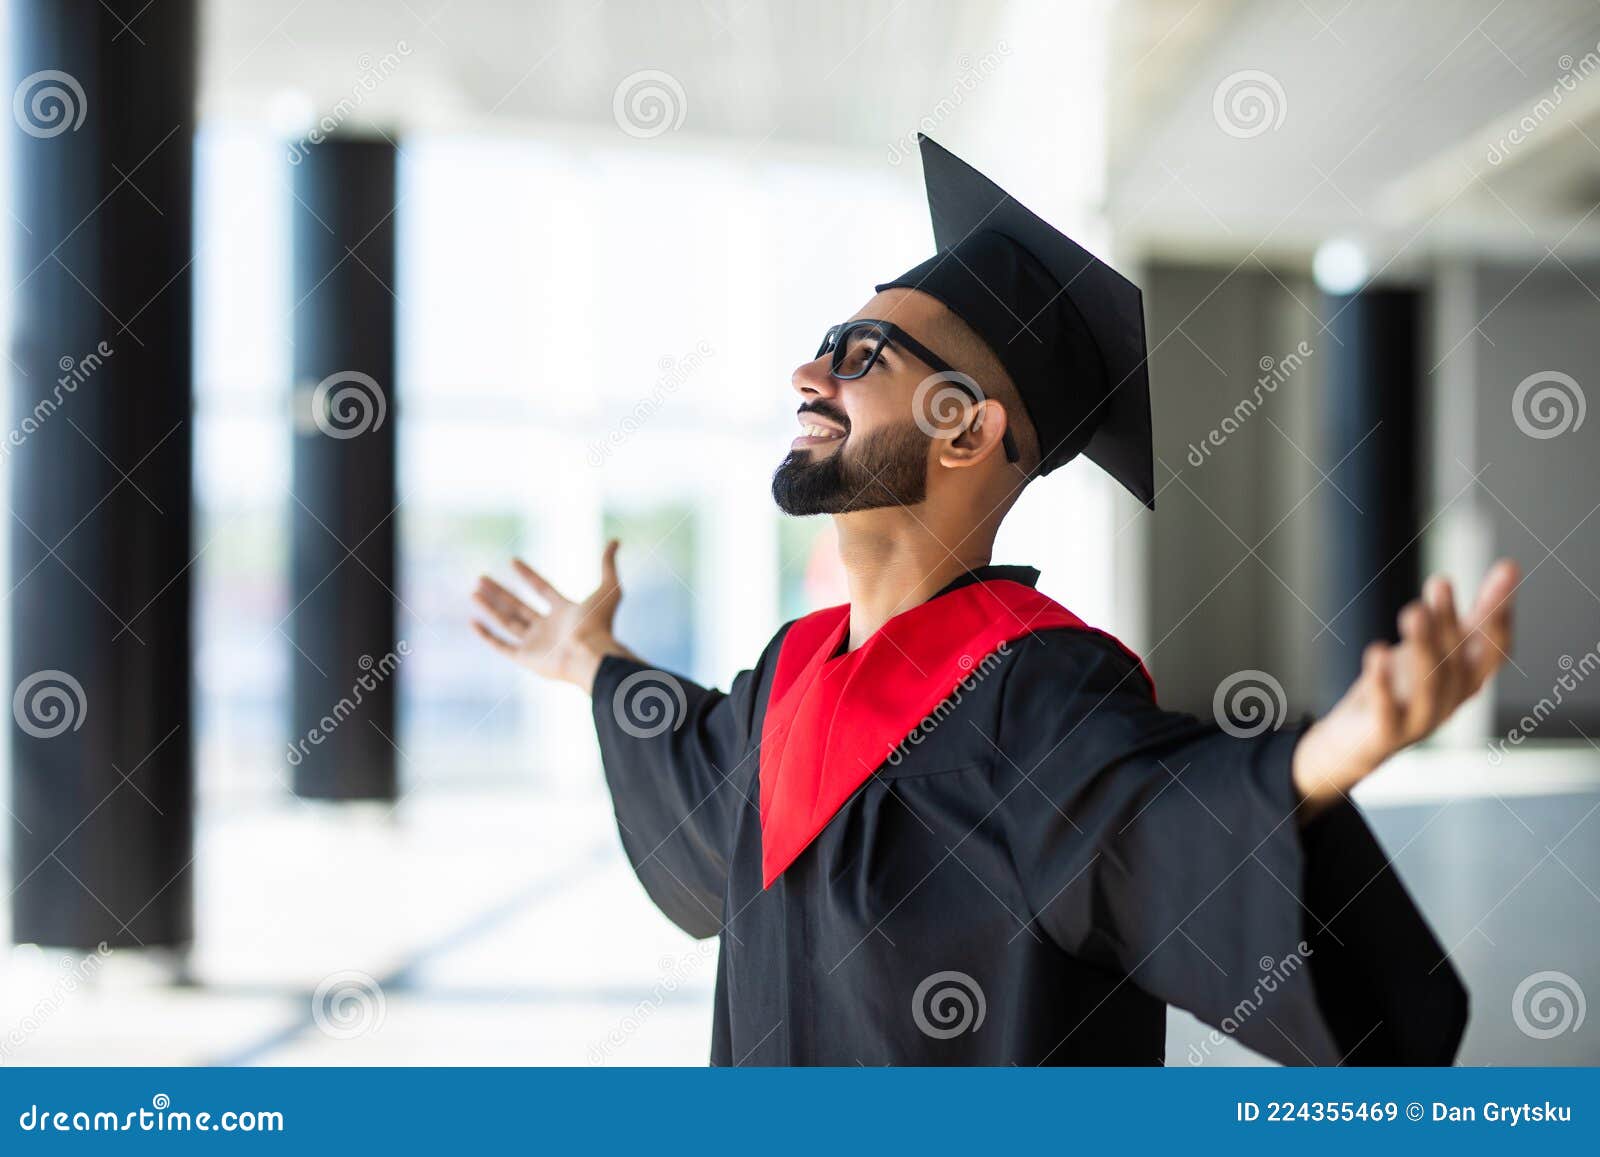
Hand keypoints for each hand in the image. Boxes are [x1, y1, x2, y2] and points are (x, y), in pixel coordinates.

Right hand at [471, 540, 633, 691]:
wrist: (591, 654)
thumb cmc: (599, 623)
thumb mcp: (608, 588)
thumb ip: (608, 564)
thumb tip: (615, 541)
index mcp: (565, 612)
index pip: (542, 589)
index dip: (528, 575)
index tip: (512, 561)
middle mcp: (549, 628)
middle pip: (519, 605)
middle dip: (500, 591)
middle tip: (481, 577)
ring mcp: (536, 644)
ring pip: (507, 622)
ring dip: (490, 607)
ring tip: (474, 591)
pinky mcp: (526, 659)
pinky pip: (501, 645)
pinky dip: (486, 635)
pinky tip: (473, 621)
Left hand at [1292, 558, 1519, 815]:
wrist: (1357, 742)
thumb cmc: (1404, 689)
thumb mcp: (1438, 649)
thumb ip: (1470, 617)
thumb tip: (1509, 569)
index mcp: (1467, 679)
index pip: (1495, 647)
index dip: (1500, 612)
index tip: (1505, 570)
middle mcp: (1451, 700)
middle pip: (1456, 660)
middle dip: (1449, 621)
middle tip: (1440, 582)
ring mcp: (1422, 719)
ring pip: (1430, 684)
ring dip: (1424, 646)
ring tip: (1414, 611)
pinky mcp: (1386, 733)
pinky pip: (1387, 709)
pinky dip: (1383, 682)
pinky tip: (1377, 652)